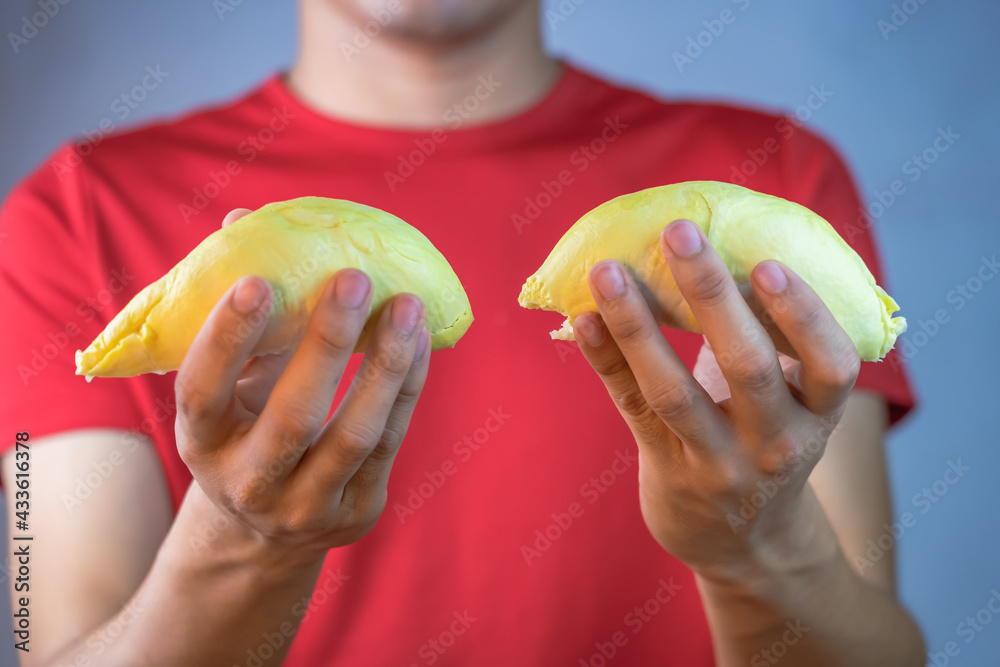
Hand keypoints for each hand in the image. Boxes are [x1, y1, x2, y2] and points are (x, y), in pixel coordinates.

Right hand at [174, 209, 430, 563]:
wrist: (264, 532)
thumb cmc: (243, 430)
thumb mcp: (225, 386)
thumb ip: (237, 314)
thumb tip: (243, 218)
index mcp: (200, 444)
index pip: (202, 391)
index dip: (226, 338)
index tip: (256, 281)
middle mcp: (248, 482)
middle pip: (292, 416)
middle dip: (328, 343)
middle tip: (355, 278)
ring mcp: (306, 505)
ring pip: (355, 434)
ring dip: (386, 365)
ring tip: (408, 305)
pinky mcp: (356, 511)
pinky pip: (391, 442)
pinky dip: (406, 388)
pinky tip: (419, 342)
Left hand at [572, 219, 859, 583]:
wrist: (745, 545)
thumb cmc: (766, 442)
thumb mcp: (792, 405)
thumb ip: (773, 344)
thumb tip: (723, 247)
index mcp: (817, 416)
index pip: (831, 366)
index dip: (803, 315)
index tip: (767, 263)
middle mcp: (774, 444)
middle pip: (747, 367)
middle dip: (711, 294)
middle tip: (680, 231)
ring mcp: (717, 462)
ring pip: (674, 391)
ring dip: (637, 325)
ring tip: (607, 271)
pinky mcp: (667, 467)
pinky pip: (632, 405)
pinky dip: (606, 358)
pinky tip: (583, 319)